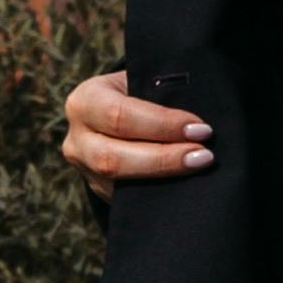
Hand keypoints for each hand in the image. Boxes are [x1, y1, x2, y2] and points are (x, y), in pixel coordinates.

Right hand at [62, 68, 213, 184]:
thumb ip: (164, 98)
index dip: (162, 125)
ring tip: (198, 168)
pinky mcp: (99, 191)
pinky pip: (126, 199)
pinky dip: (158, 193)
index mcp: (86, 100)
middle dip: (163, 159)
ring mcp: (85, 169)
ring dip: (163, 178)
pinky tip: (185, 187)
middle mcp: (77, 138)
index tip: (201, 129)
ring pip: (117, 184)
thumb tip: (198, 123)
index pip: (120, 115)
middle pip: (113, 157)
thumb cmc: (142, 93)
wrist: (121, 113)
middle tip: (204, 156)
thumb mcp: (145, 83)